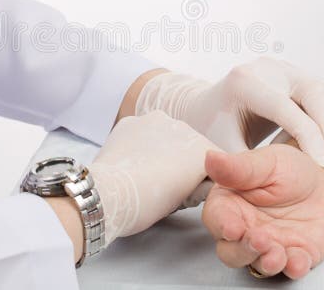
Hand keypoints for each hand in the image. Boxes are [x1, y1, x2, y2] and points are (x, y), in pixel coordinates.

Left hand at [90, 111, 218, 243]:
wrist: (110, 194)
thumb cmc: (148, 204)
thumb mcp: (183, 201)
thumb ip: (198, 187)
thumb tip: (202, 184)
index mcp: (202, 149)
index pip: (213, 162)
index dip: (203, 177)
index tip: (190, 190)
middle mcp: (183, 127)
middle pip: (189, 144)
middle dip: (182, 158)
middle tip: (165, 182)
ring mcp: (155, 120)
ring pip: (165, 133)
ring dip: (161, 147)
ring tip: (144, 171)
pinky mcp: (131, 120)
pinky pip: (141, 131)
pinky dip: (138, 142)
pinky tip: (130, 161)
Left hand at [135, 58, 323, 166]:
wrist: (208, 106)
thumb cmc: (214, 129)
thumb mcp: (223, 147)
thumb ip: (243, 164)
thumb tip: (266, 186)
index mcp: (244, 83)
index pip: (286, 108)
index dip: (309, 138)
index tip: (322, 167)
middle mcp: (266, 69)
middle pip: (315, 93)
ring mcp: (281, 66)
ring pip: (323, 91)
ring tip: (321, 153)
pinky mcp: (293, 71)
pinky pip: (321, 91)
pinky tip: (309, 137)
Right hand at [201, 144, 323, 279]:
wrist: (322, 181)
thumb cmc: (286, 170)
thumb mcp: (264, 162)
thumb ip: (237, 167)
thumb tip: (211, 158)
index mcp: (230, 204)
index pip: (216, 219)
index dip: (222, 226)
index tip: (232, 228)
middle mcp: (246, 230)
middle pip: (231, 252)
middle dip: (242, 251)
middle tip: (258, 239)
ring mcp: (270, 247)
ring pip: (258, 265)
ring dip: (266, 263)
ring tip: (276, 253)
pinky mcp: (296, 256)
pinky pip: (293, 268)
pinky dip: (295, 267)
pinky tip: (298, 260)